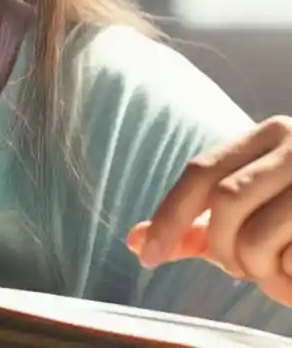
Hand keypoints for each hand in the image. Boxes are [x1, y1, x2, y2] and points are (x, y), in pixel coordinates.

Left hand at [126, 116, 291, 305]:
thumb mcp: (257, 204)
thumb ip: (200, 221)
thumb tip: (137, 241)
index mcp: (271, 135)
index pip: (201, 171)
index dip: (168, 217)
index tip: (147, 257)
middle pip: (225, 202)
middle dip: (221, 247)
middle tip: (237, 266)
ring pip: (258, 236)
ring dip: (255, 269)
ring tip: (272, 272)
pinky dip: (287, 279)